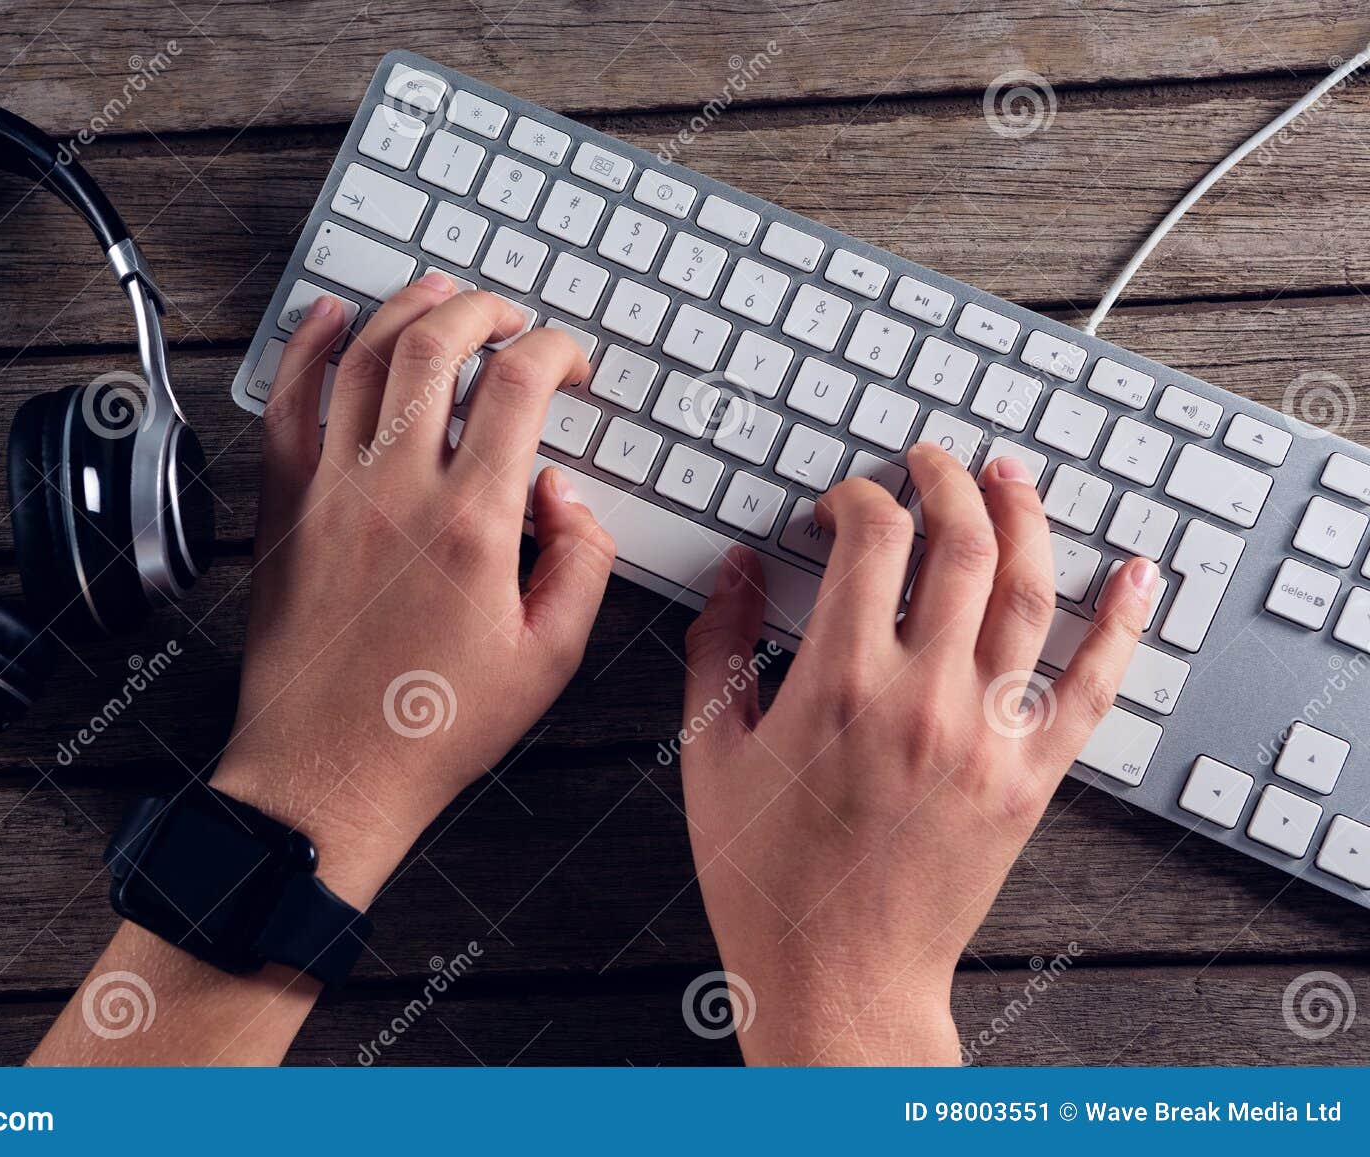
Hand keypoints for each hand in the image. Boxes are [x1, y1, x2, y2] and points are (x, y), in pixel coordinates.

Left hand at [215, 272, 615, 909]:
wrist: (328, 775)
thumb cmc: (435, 727)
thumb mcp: (549, 659)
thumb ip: (581, 561)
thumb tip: (564, 493)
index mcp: (473, 522)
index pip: (519, 385)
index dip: (555, 351)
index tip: (570, 363)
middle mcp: (397, 488)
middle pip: (436, 346)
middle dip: (483, 309)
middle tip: (509, 316)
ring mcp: (330, 491)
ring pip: (363, 358)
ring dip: (406, 309)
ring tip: (439, 293)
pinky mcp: (285, 508)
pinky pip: (288, 403)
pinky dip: (309, 347)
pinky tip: (331, 317)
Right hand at [677, 445, 1156, 1065]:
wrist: (840, 977)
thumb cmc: (768, 876)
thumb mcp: (713, 753)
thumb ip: (721, 647)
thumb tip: (740, 568)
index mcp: (838, 683)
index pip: (871, 539)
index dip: (857, 498)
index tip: (839, 507)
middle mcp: (923, 695)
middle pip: (960, 542)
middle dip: (946, 478)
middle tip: (931, 458)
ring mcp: (988, 734)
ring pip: (1030, 590)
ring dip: (1025, 515)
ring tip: (1011, 474)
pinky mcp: (1030, 775)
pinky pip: (1095, 684)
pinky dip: (1123, 621)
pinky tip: (1137, 574)